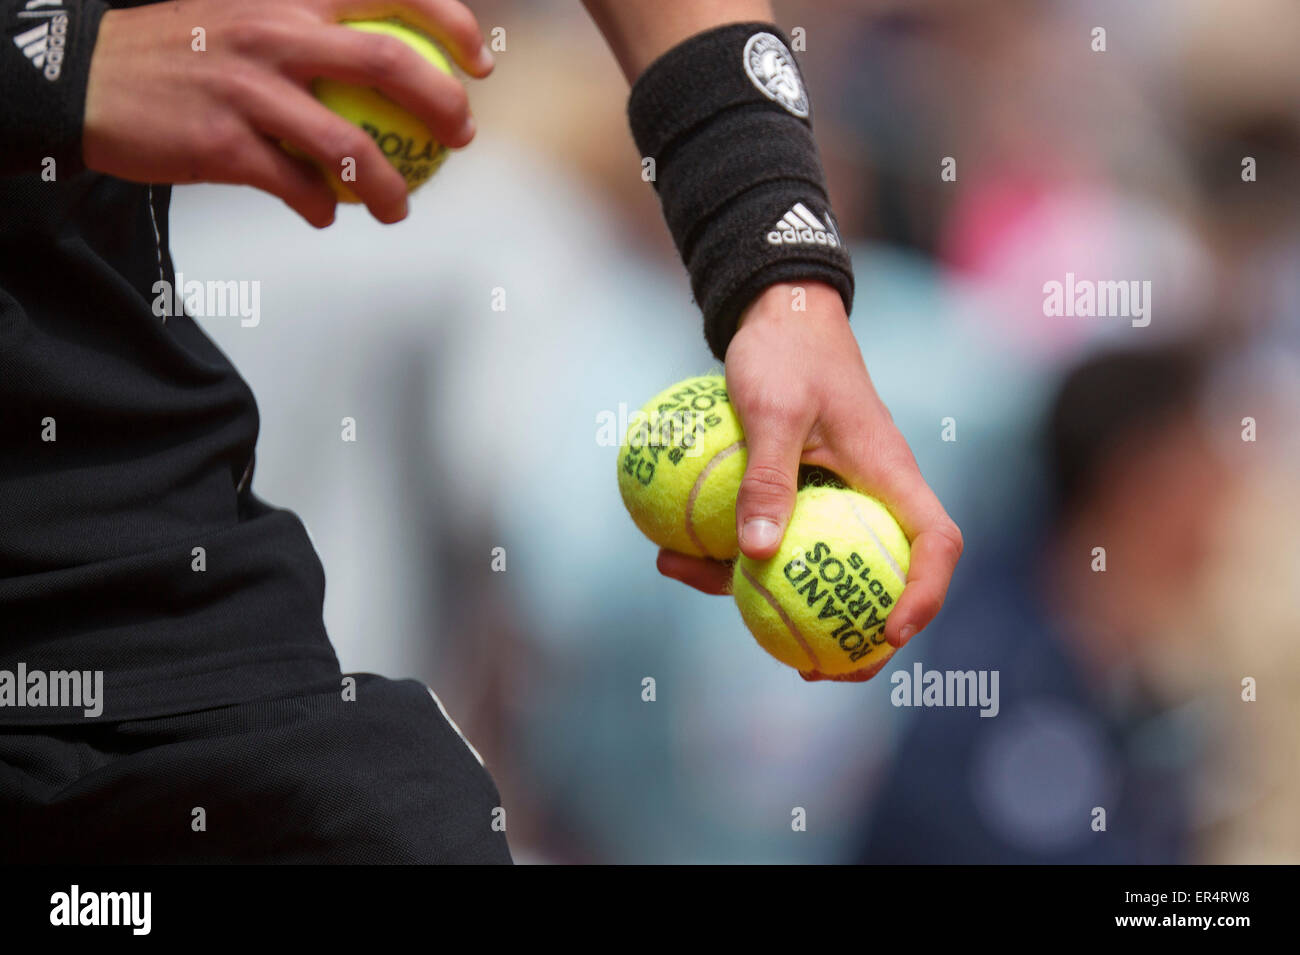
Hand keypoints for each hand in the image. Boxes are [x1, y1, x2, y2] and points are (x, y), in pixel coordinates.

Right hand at [82, 0, 492, 226]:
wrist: (85, 79)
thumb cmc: (184, 53)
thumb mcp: (248, 15)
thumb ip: (313, 31)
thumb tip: (392, 65)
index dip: (451, 24)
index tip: (480, 66)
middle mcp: (275, 30)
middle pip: (391, 62)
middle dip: (444, 105)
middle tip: (460, 139)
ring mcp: (248, 87)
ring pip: (350, 145)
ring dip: (390, 187)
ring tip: (398, 210)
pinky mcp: (222, 143)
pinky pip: (297, 187)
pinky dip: (321, 207)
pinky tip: (323, 215)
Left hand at [657, 281, 963, 680]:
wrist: (775, 313)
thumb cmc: (786, 351)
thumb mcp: (772, 409)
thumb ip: (767, 475)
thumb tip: (755, 553)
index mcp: (891, 474)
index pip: (935, 543)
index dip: (925, 594)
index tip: (890, 634)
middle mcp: (870, 494)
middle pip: (882, 576)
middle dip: (854, 634)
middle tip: (813, 671)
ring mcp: (834, 496)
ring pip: (815, 563)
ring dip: (762, 591)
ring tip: (683, 581)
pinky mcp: (798, 491)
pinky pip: (773, 535)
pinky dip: (731, 554)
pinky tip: (674, 557)